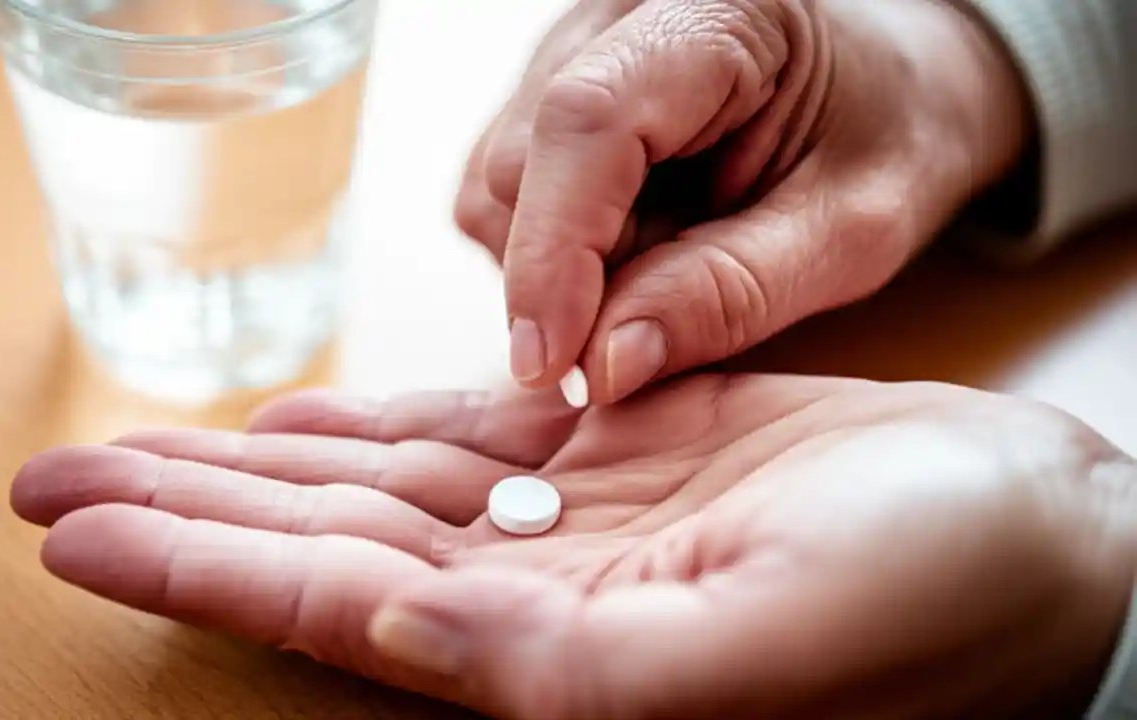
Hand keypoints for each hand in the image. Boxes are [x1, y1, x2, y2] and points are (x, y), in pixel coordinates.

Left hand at [13, 376, 1135, 718]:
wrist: (1035, 531)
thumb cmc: (934, 600)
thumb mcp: (755, 643)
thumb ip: (566, 669)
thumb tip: (399, 633)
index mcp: (551, 662)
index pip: (334, 610)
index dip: (199, 570)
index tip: (78, 535)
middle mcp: (539, 597)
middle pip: (321, 544)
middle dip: (183, 513)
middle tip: (56, 480)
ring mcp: (571, 522)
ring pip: (370, 486)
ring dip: (252, 465)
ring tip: (137, 449)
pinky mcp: (612, 457)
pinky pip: (458, 439)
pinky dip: (368, 429)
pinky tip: (294, 428)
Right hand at [455, 0, 1032, 402]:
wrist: (893, 85)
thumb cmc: (890, 138)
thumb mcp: (851, 232)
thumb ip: (731, 294)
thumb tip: (600, 365)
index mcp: (713, 14)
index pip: (585, 121)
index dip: (553, 253)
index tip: (551, 367)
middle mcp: (615, 17)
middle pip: (519, 164)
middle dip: (563, 281)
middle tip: (645, 338)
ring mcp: (570, 52)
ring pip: (496, 187)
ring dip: (559, 271)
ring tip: (665, 270)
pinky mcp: (544, 98)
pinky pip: (501, 197)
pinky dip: (555, 255)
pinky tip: (633, 251)